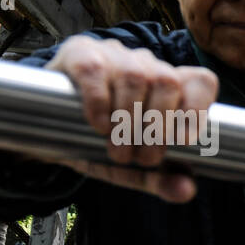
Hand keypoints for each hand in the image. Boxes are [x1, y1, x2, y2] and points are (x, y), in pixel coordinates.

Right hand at [44, 36, 216, 201]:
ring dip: (129, 121)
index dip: (198, 109)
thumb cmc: (97, 140)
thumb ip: (161, 179)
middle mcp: (145, 63)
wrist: (42, 127)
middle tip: (143, 158)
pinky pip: (96, 72)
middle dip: (158, 127)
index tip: (183, 141)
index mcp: (168, 85)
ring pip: (135, 77)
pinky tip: (98, 126)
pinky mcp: (78, 53)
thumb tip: (186, 192)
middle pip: (167, 81)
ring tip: (117, 150)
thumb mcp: (131, 167)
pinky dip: (100, 103)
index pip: (201, 81)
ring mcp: (113, 55)